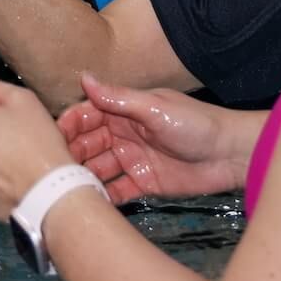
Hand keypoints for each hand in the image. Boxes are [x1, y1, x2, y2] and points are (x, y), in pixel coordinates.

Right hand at [57, 73, 246, 203]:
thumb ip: (119, 97)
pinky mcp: (143, 182)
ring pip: (98, 167)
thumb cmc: (196, 124)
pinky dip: (102, 195)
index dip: (68, 125)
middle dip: (71, 153)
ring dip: (83, 176)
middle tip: (53, 169)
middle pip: (88, 143)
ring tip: (65, 188)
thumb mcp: (155, 107)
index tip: (50, 138)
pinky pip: (116, 190)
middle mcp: (124, 133)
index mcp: (125, 110)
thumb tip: (84, 77)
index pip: (87, 114)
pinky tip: (88, 202)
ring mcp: (132, 159)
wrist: (231, 154)